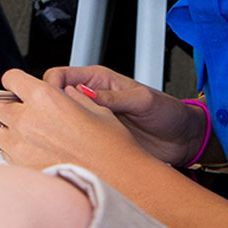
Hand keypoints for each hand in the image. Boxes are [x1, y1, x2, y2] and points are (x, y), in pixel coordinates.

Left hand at [0, 69, 168, 174]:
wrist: (119, 183)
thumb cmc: (113, 148)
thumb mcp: (97, 110)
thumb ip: (74, 98)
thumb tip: (66, 92)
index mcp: (45, 98)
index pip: (11, 78)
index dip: (15, 82)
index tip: (19, 88)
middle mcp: (27, 120)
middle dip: (5, 105)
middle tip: (19, 111)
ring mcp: (20, 145)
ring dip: (4, 129)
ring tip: (24, 134)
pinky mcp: (20, 167)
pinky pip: (4, 153)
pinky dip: (11, 150)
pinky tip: (31, 153)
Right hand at [44, 65, 204, 165]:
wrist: (183, 140)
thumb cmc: (168, 113)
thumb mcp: (144, 101)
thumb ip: (115, 98)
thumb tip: (86, 95)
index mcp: (98, 81)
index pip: (60, 77)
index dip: (49, 86)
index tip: (48, 100)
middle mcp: (90, 100)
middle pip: (53, 99)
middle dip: (44, 108)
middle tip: (43, 121)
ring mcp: (91, 121)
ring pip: (59, 122)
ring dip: (54, 129)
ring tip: (54, 138)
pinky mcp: (95, 140)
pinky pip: (72, 141)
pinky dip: (66, 146)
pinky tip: (69, 151)